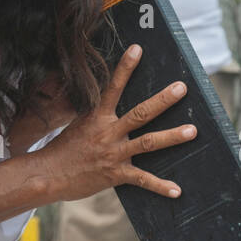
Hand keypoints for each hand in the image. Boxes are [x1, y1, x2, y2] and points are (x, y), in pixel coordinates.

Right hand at [36, 44, 193, 201]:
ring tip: (192, 131)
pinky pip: (142, 179)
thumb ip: (98, 112)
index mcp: (97, 116)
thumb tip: (109, 96)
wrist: (48, 174)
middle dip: (163, 100)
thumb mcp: (78, 123)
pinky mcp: (115, 174)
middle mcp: (107, 132)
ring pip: (148, 143)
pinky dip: (160, 186)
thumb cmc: (64, 148)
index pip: (113, 87)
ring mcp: (113, 153)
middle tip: (182, 88)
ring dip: (172, 137)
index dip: (125, 68)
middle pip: (140, 113)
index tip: (138, 49)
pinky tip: (177, 191)